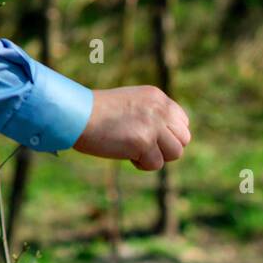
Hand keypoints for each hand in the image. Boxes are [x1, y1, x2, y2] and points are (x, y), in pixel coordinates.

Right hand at [72, 85, 190, 169]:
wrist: (78, 115)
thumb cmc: (99, 113)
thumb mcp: (132, 105)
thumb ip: (153, 116)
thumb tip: (168, 140)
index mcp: (158, 98)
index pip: (183, 122)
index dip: (169, 136)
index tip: (151, 138)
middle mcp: (160, 109)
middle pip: (183, 139)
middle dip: (166, 148)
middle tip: (144, 147)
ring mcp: (154, 125)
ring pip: (175, 153)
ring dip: (156, 157)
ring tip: (135, 150)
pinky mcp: (144, 141)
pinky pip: (156, 164)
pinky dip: (141, 164)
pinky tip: (125, 153)